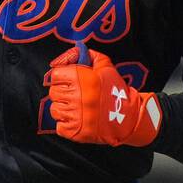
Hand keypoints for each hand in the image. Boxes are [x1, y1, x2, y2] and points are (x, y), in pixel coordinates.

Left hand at [44, 41, 161, 146]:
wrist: (128, 117)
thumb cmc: (116, 91)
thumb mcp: (106, 66)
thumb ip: (89, 55)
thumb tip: (75, 51)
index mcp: (80, 78)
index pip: (55, 75)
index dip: (61, 77)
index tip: (69, 81)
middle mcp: (75, 96)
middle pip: (53, 92)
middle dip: (62, 93)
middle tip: (74, 95)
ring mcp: (74, 115)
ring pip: (55, 109)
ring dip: (63, 108)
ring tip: (75, 108)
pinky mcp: (75, 131)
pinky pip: (59, 126)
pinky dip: (65, 123)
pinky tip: (77, 119)